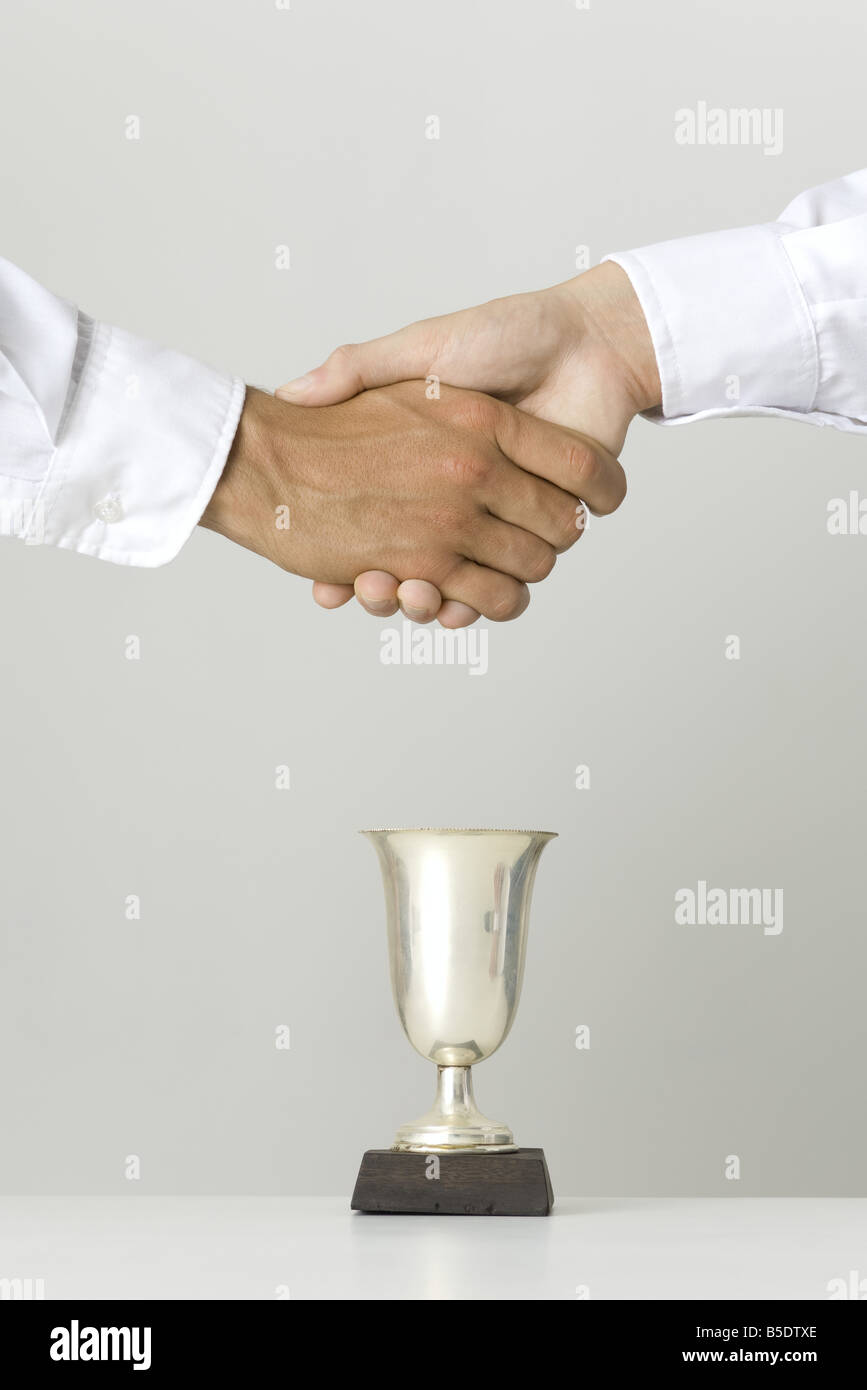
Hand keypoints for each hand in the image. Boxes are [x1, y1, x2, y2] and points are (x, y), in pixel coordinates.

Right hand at [277, 261, 658, 622]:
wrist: (585, 343)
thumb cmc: (502, 336)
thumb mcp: (416, 349)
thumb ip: (358, 368)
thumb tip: (290, 395)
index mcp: (428, 472)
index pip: (372, 530)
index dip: (345, 560)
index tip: (325, 576)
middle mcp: (458, 503)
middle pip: (406, 573)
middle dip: (383, 592)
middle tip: (366, 585)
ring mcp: (500, 522)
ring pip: (448, 590)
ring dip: (420, 605)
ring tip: (396, 591)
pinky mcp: (544, 534)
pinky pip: (503, 590)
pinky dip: (474, 608)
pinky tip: (446, 607)